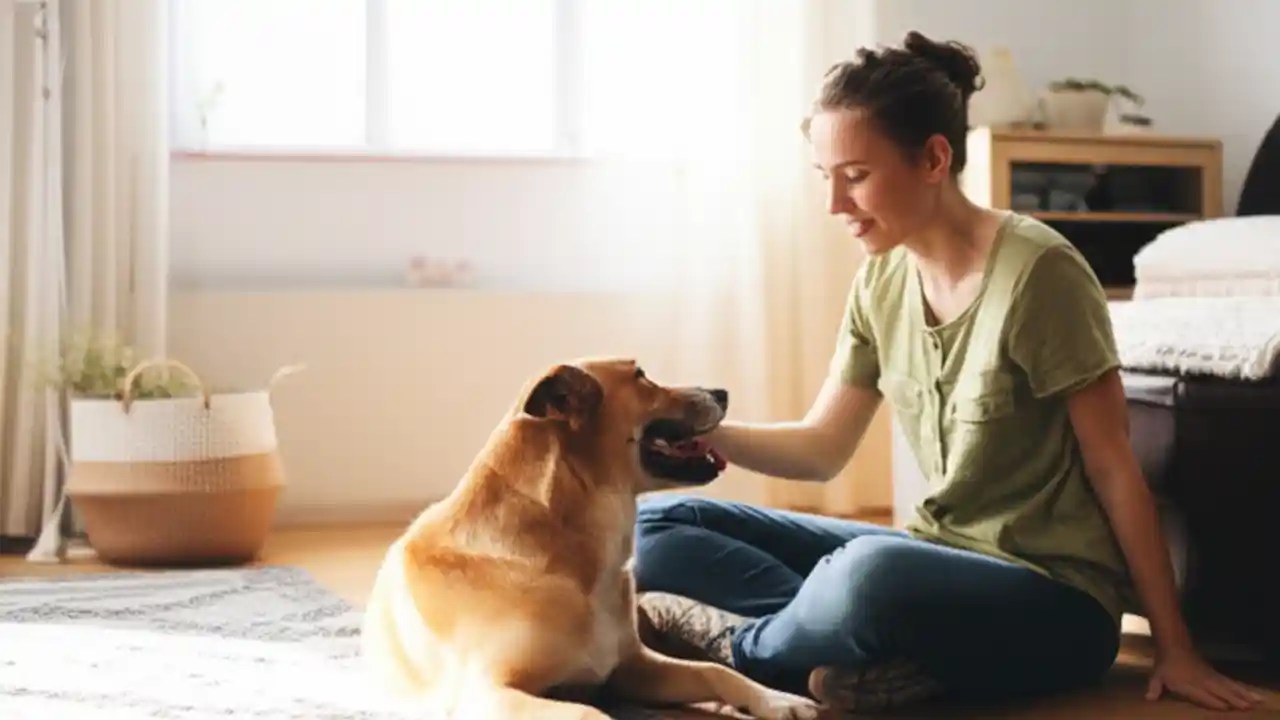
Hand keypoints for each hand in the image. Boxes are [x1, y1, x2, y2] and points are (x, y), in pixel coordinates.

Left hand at [1146, 649, 1264, 710]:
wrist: (1175, 645)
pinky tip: (1252, 694)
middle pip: (1220, 691)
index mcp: (1188, 683)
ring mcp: (1211, 677)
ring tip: (1256, 701)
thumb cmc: (1166, 665)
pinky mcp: (1216, 675)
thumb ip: (1154, 688)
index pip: (1202, 694)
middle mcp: (1202, 680)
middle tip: (1247, 706)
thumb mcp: (1157, 676)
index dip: (1212, 700)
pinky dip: (1242, 689)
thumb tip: (1148, 698)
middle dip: (1233, 699)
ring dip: (1243, 694)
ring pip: (1229, 686)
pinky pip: (1231, 683)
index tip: (1225, 707)